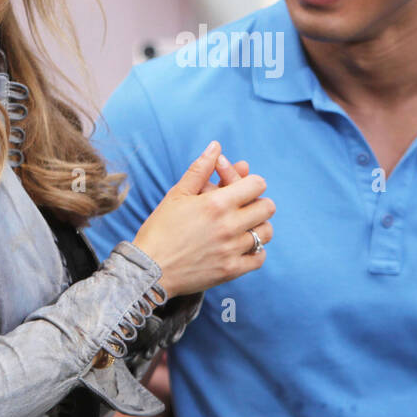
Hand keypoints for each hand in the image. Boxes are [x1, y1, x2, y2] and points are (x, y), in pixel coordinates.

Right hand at [132, 141, 273, 296]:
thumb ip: (200, 169)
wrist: (149, 269)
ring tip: (243, 226)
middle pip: (267, 207)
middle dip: (257, 202)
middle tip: (243, 207)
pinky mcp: (231, 270)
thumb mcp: (177, 194)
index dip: (250, 182)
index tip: (241, 187)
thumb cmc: (160, 229)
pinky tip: (242, 246)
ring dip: (258, 226)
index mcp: (216, 203)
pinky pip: (259, 257)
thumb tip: (216, 146)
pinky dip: (256, 251)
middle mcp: (229, 225)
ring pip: (266, 232)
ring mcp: (232, 249)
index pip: (257, 184)